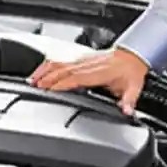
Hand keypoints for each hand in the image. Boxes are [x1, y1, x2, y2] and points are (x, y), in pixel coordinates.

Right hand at [28, 47, 148, 114]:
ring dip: (45, 71)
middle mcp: (89, 64)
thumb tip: (126, 111)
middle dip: (48, 78)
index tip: (50, 89)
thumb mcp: (134, 87)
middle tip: (34, 87)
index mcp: (99, 72)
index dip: (63, 83)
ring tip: (32, 80)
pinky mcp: (81, 59)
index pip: (78, 77)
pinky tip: (41, 71)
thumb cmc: (131, 72)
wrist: (133, 55)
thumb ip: (129, 100)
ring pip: (60, 63)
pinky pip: (61, 61)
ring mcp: (84, 60)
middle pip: (64, 70)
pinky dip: (49, 65)